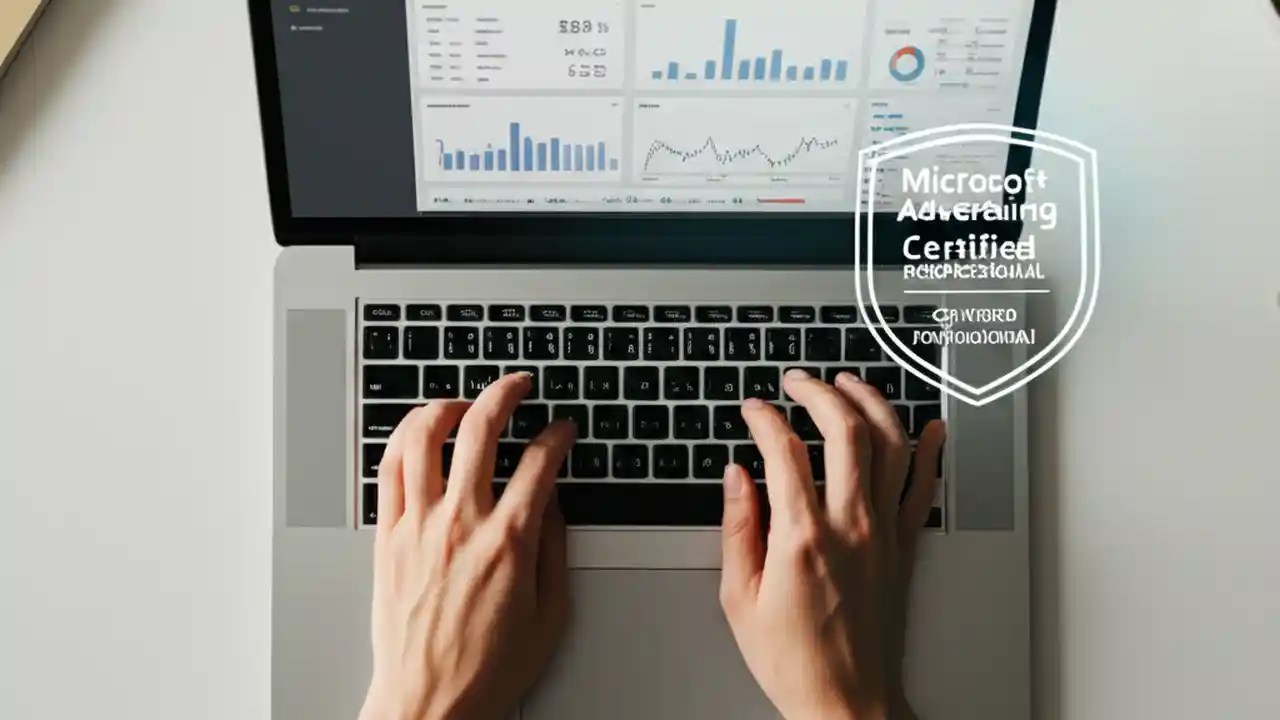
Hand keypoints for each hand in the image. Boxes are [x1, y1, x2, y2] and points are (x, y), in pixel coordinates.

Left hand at [360, 373, 573, 719]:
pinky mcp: (388, 538)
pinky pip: (389, 470)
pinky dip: (404, 439)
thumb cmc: (487, 668)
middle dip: (506, 393)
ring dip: (447, 406)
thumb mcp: (551, 612)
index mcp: (509, 541)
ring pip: (425, 437)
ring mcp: (419, 526)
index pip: (540, 461)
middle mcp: (461, 524)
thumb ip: (554, 547)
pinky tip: (419, 435)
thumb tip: (552, 502)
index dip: (558, 434)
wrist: (429, 703)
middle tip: (518, 385)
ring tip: (462, 404)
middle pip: (482, 429)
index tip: (563, 429)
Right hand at [719, 370, 945, 719]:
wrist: (848, 703)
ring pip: (891, 446)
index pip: (783, 450)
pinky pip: (925, 487)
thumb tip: (737, 477)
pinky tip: (928, 427)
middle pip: (846, 431)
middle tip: (798, 382)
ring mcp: (884, 534)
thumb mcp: (740, 598)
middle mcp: (851, 527)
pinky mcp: (905, 547)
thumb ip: (738, 528)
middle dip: (819, 392)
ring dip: (871, 404)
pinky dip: (930, 450)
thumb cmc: (794, 661)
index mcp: (802, 538)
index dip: (765, 418)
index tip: (753, 409)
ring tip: (849, 384)